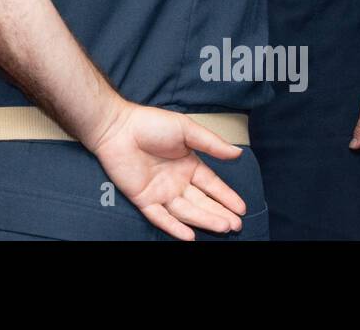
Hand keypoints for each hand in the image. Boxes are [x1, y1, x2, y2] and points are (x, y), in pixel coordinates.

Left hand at [87, 99, 247, 240]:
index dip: (227, 197)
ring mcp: (161, 192)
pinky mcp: (144, 199)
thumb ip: (211, 143)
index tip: (242, 209)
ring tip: (223, 227)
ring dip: (204, 220)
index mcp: (188, 165)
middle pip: (202, 202)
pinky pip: (160, 217)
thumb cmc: (151, 124)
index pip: (212, 185)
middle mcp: (177, 182)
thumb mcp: (186, 129)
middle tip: (236, 225)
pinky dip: (174, 227)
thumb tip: (238, 153)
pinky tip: (189, 236)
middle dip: (220, 213)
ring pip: (186, 211)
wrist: (118, 127)